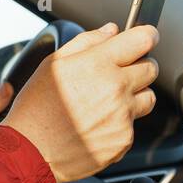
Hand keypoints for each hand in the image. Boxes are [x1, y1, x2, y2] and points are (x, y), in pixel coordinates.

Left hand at [0, 81, 14, 174]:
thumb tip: (8, 86)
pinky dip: (0, 143)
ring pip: (5, 126)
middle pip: (9, 110)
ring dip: (7, 133)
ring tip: (9, 140)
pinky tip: (3, 148)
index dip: (18, 99)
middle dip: (14, 119)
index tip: (27, 111)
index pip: (7, 91)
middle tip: (16, 130)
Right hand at [1, 22, 158, 182]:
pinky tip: (97, 125)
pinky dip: (120, 124)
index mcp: (98, 64)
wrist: (30, 152)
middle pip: (151, 68)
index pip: (144, 39)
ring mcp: (122, 116)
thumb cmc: (36, 109)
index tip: (144, 39)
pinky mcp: (123, 140)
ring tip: (106, 103)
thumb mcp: (52, 64)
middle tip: (117, 75)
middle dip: (138, 67)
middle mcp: (115, 88)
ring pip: (147, 98)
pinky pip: (133, 125)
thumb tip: (111, 31)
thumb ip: (86, 42)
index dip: (146, 36)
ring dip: (134, 96)